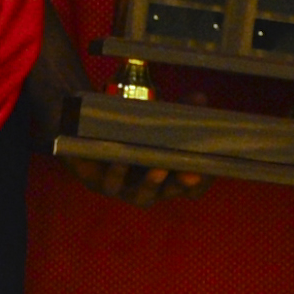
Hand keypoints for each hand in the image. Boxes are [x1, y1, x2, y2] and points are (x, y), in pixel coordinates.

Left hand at [30, 21, 201, 202]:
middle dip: (179, 184)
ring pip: (141, 195)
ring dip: (150, 184)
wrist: (83, 125)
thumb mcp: (156, 116)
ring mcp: (124, 188)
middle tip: (189, 172)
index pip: (191, 189)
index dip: (201, 182)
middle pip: (168, 193)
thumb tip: (200, 97)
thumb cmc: (128, 126)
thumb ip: (180, 109)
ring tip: (157, 169)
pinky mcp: (98, 182)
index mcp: (167, 175)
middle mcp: (149, 187)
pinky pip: (109, 183)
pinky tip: (120, 161)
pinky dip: (116, 173)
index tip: (209, 169)